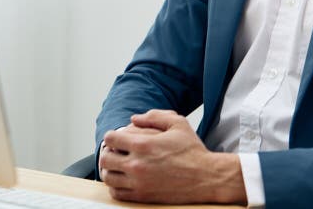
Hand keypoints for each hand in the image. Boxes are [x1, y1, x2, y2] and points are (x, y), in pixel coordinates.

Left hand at [99, 109, 246, 204]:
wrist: (207, 177)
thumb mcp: (177, 123)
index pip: (111, 138)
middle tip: (114, 152)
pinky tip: (123, 181)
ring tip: (117, 166)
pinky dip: (116, 186)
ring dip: (110, 170)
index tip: (117, 138)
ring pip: (108, 177)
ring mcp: (138, 183)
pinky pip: (117, 193)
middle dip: (108, 152)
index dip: (112, 136)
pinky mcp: (143, 197)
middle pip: (105, 158)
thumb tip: (134, 118)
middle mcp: (137, 164)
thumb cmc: (193, 150)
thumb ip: (154, 116)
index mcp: (143, 144)